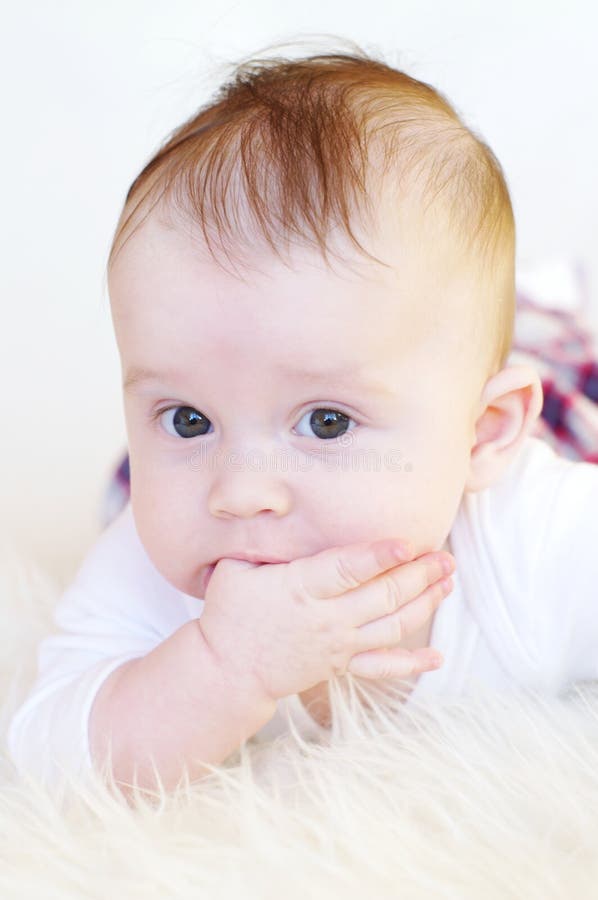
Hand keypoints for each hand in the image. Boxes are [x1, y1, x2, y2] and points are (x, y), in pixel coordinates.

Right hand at [197, 539, 454, 702]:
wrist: (227, 670)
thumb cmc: (230, 613)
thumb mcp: (235, 570)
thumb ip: (262, 544)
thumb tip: (276, 510)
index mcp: (301, 589)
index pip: (346, 570)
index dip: (378, 556)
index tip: (407, 544)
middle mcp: (327, 619)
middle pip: (383, 596)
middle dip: (419, 576)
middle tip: (446, 558)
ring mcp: (338, 645)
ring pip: (392, 626)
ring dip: (424, 604)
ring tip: (447, 583)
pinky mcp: (341, 665)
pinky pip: (382, 667)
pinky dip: (411, 664)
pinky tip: (437, 657)